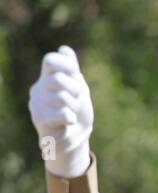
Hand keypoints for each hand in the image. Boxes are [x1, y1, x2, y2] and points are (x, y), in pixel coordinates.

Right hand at [28, 46, 93, 178]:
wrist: (75, 138)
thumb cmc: (77, 111)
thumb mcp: (78, 87)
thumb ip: (72, 69)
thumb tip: (65, 49)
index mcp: (48, 77)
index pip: (51, 61)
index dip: (66, 64)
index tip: (75, 74)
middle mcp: (39, 88)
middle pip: (59, 79)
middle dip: (76, 90)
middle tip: (77, 99)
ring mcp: (37, 103)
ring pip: (62, 97)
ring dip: (74, 107)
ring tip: (71, 113)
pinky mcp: (40, 119)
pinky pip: (63, 114)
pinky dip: (72, 119)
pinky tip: (67, 123)